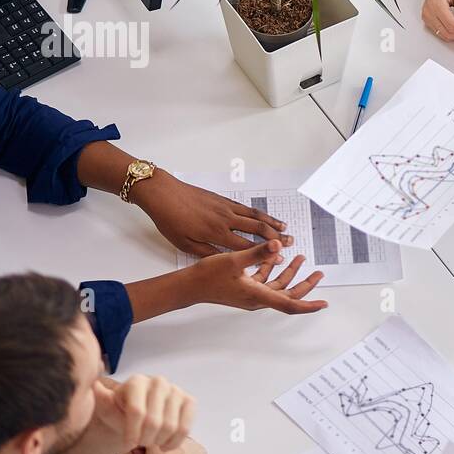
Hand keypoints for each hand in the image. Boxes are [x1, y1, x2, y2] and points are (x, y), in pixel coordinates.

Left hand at [58, 374, 194, 453]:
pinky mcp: (189, 401)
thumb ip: (102, 401)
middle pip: (154, 421)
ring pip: (170, 426)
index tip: (127, 443)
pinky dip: (174, 442)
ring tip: (150, 443)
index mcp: (137, 381)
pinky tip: (164, 445)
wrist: (138, 415)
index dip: (131, 432)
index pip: (136, 411)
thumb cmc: (120, 412)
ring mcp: (176, 390)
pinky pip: (185, 428)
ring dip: (158, 441)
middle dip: (145, 439)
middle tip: (140, 443)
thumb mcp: (106, 409)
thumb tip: (96, 387)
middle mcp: (159, 381)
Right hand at [117, 436, 212, 453]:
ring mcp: (191, 443)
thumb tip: (124, 447)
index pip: (142, 435)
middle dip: (153, 451)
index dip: (138, 450)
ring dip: (168, 453)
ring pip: (173, 443)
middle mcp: (175, 437)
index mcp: (158, 440)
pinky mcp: (200, 451)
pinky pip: (187, 449)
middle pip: (158, 438)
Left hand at [133, 171, 290, 257]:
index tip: (279, 259)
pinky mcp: (223, 200)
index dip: (265, 254)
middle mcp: (226, 219)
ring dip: (272, 222)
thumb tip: (224, 260)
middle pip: (258, 229)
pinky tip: (265, 215)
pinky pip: (246, 207)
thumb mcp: (184, 243)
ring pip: (255, 216)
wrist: (163, 193)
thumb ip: (206, 252)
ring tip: (285, 228)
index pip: (247, 247)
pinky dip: (259, 212)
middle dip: (276, 237)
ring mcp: (226, 207)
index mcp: (217, 233)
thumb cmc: (170, 220)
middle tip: (291, 242)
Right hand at [186, 239, 327, 313]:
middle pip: (288, 294)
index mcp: (258, 295)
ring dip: (289, 273)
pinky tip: (274, 257)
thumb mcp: (235, 260)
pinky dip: (271, 270)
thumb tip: (279, 245)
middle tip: (319, 273)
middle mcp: (257, 298)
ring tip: (300, 259)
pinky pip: (264, 281)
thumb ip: (258, 252)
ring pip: (277, 286)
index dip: (308, 304)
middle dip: (305, 284)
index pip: (290, 304)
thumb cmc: (208, 276)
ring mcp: (251, 294)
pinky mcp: (244, 288)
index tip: (324, 303)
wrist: (189, 286)